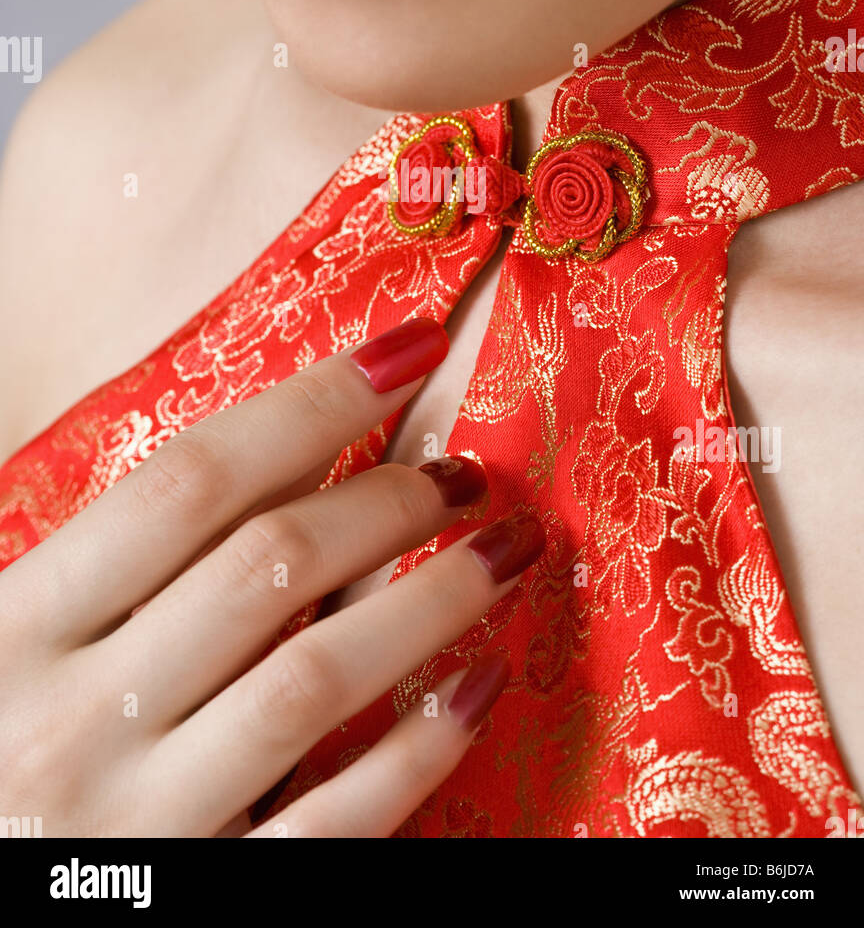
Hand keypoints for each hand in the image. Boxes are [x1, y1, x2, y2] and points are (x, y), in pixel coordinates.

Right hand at [0, 317, 544, 836]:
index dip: (313, 402)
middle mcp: (75, 718)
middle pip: (267, 566)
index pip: (189, 481)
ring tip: (506, 548)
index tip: (408, 351)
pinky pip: (334, 824)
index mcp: (18, 629)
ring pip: (316, 680)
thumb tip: (298, 449)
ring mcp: (141, 822)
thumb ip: (129, 557)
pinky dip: (420, 748)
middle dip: (388, 499)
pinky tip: (481, 683)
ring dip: (434, 600)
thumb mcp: (25, 637)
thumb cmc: (8, 742)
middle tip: (461, 473)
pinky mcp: (202, 902)